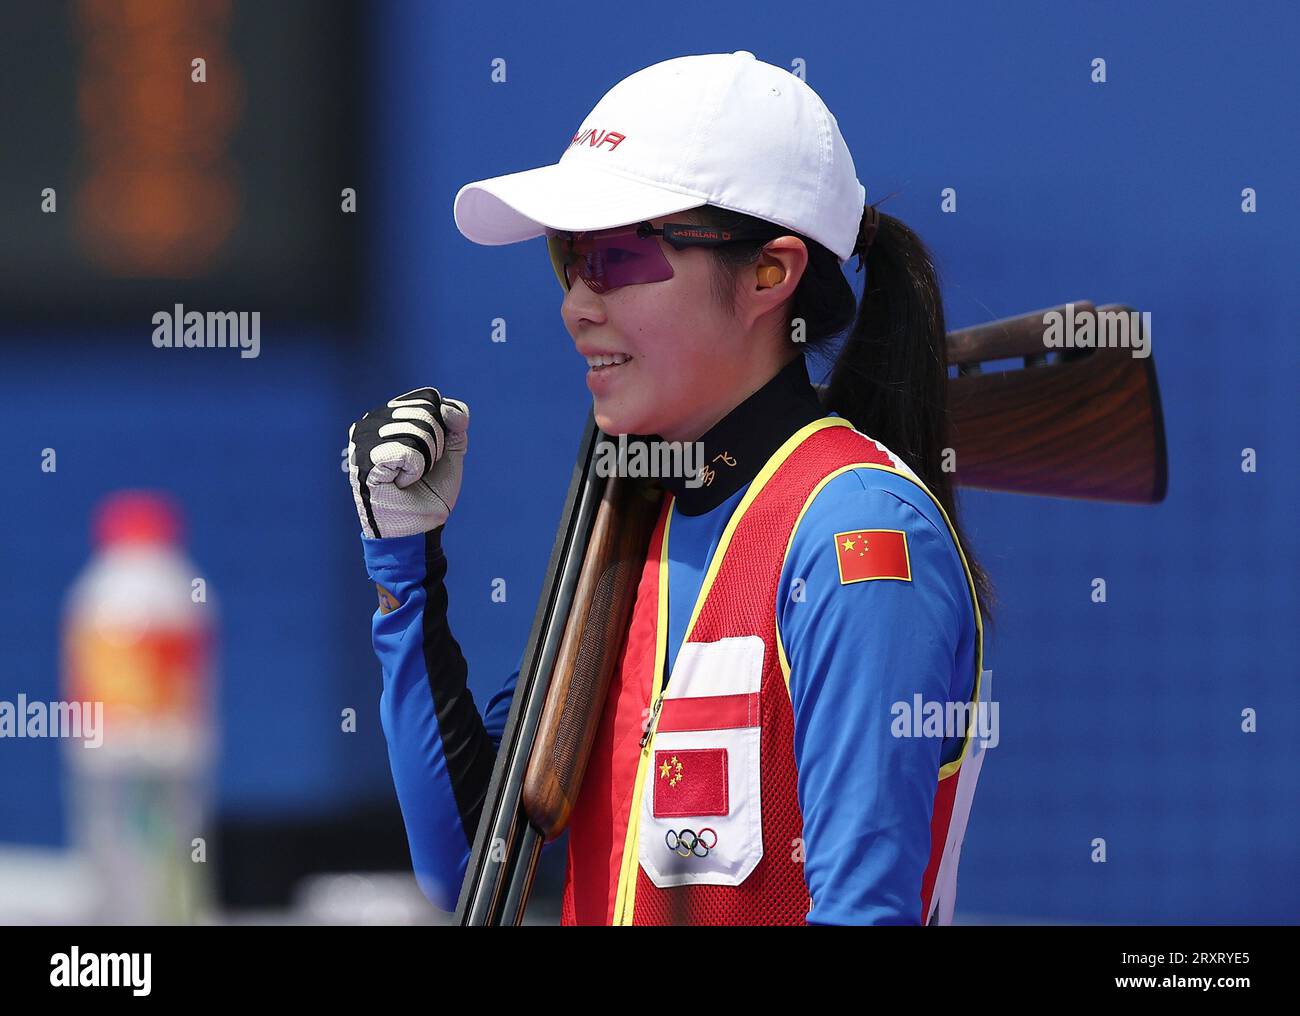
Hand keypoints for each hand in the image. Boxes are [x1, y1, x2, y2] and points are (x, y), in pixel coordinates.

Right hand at [347, 388, 469, 538]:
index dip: (443, 427)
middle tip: (420, 469)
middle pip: (426, 412)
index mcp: (391, 414)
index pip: (429, 399)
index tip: (433, 453)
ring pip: (417, 429)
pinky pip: (406, 451)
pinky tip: (400, 482)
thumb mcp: (452, 452)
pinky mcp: (364, 458)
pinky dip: (413, 470)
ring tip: (409, 476)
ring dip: (425, 460)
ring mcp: (364, 438)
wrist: (419, 527)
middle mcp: (373, 421)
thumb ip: (457, 424)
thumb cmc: (430, 490)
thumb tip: (449, 409)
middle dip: (436, 445)